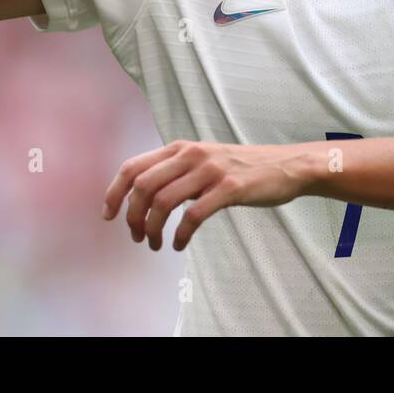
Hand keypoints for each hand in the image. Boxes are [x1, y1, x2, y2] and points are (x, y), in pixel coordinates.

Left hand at [101, 139, 314, 251]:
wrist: (285, 166)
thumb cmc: (241, 168)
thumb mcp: (203, 160)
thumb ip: (175, 170)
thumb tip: (142, 194)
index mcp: (180, 148)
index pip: (132, 167)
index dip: (113, 193)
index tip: (108, 216)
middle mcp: (191, 155)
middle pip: (142, 187)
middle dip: (132, 217)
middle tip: (137, 237)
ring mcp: (210, 170)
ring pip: (163, 202)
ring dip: (153, 230)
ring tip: (155, 244)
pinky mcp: (229, 188)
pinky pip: (193, 216)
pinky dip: (180, 235)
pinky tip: (179, 244)